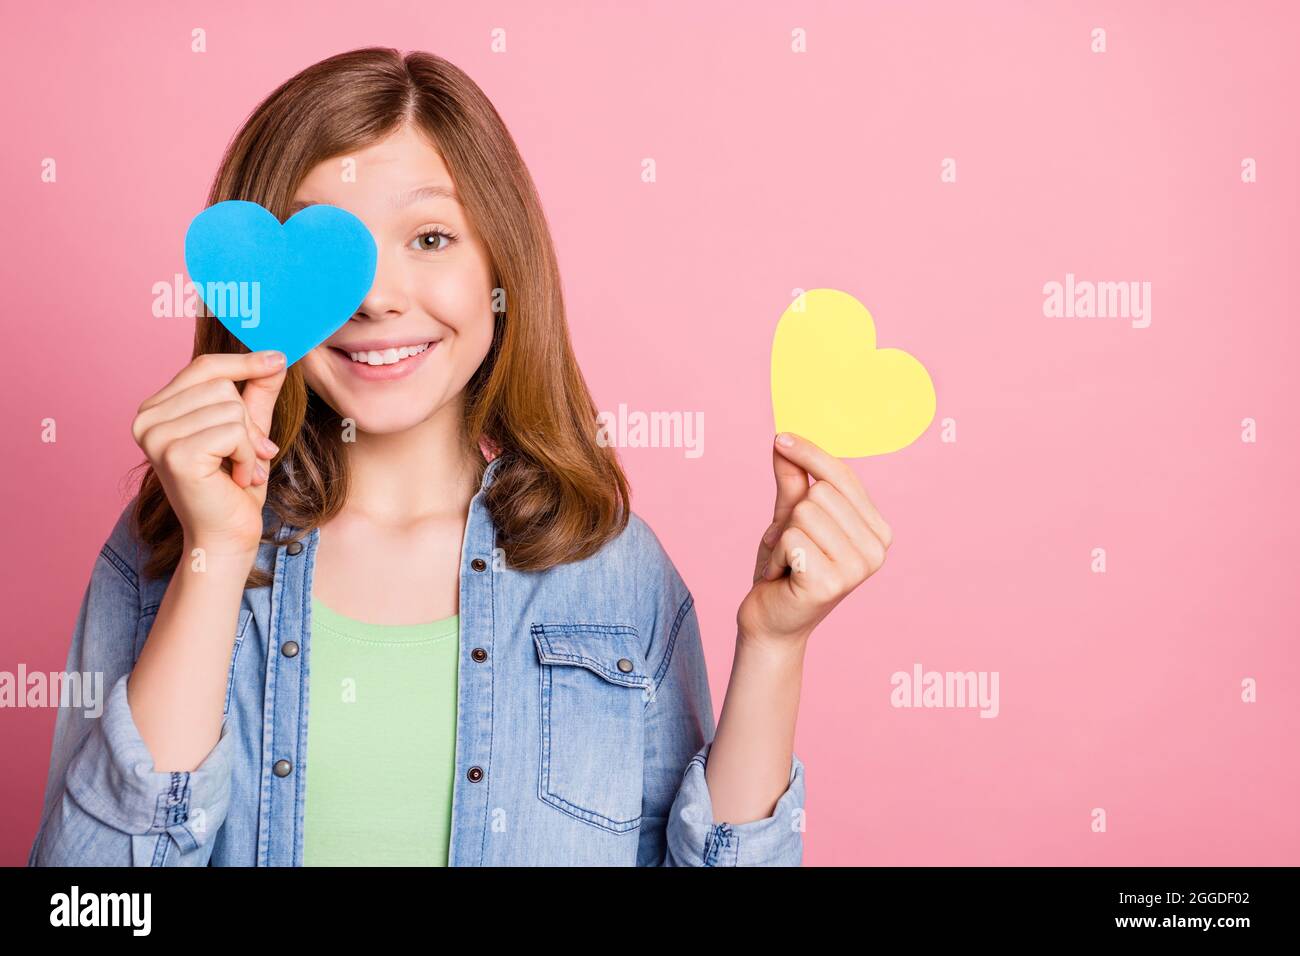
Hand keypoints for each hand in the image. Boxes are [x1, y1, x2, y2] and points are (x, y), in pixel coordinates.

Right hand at [132, 350, 286, 555]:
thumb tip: (275, 356)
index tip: (278, 359)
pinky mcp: (175, 454)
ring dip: (249, 443)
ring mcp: (156, 436)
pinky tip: (236, 478)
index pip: (203, 367)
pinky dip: (246, 456)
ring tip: (240, 469)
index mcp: (156, 409)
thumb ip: (256, 393)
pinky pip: (233, 432)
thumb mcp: (248, 430)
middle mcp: (146, 419)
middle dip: (247, 421)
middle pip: (221, 385)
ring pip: (230, 408)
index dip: (244, 362)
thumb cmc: (234, 487)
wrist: (227, 535)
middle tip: (247, 455)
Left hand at [737, 432, 891, 647]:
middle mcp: (876, 549)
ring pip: (804, 513)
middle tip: (791, 548)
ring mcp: (857, 568)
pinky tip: (784, 577)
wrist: (770, 622)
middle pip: (820, 493)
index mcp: (876, 530)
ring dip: (783, 537)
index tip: (780, 437)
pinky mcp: (831, 583)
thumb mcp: (789, 518)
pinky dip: (777, 555)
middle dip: (792, 516)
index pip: (843, 476)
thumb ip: (792, 480)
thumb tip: (783, 439)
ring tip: (789, 563)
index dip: (809, 453)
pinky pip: (791, 538)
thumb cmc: (784, 570)